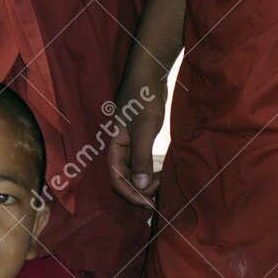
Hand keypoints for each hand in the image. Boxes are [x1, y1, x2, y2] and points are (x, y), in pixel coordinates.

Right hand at [107, 75, 167, 206]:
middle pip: (124, 178)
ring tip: (163, 186)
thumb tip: (142, 187)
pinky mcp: (140, 139)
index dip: (131, 194)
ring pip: (134, 171)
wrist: (150, 74)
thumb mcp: (144, 128)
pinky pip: (142, 162)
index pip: (117, 178)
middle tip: (159, 197)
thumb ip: (142, 157)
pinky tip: (163, 174)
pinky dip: (151, 172)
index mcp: (115, 145)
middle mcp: (119, 147)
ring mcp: (130, 143)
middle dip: (140, 191)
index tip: (149, 204)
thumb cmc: (144, 97)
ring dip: (146, 183)